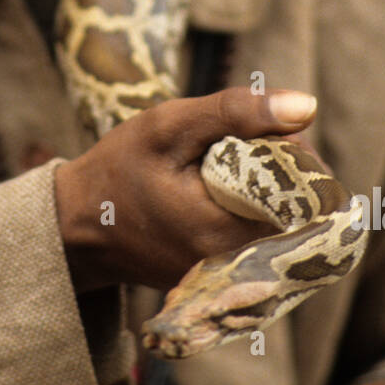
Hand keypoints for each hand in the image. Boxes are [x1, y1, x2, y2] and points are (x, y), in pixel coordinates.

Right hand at [55, 85, 319, 292]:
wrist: (76, 227)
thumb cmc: (119, 171)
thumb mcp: (169, 127)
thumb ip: (236, 113)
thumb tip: (308, 106)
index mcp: (230, 233)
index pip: (306, 195)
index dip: (299, 157)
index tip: (271, 133)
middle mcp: (239, 266)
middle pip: (302, 213)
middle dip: (288, 171)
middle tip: (252, 142)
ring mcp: (233, 277)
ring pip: (287, 225)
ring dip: (274, 189)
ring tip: (237, 164)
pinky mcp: (226, 277)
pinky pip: (266, 239)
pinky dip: (259, 208)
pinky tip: (230, 189)